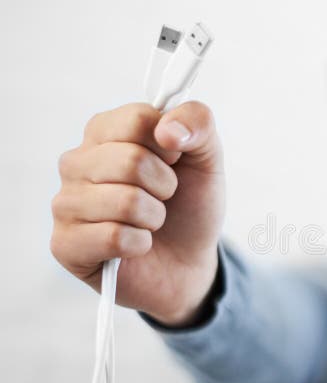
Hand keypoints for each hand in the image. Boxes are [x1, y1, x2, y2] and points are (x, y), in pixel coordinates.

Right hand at [51, 101, 225, 324]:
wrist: (188, 262)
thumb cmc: (189, 204)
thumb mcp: (207, 157)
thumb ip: (197, 122)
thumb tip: (167, 130)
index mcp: (105, 131)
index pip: (139, 120)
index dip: (171, 148)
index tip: (174, 163)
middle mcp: (76, 162)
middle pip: (133, 160)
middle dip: (166, 186)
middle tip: (163, 198)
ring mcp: (65, 203)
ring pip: (126, 201)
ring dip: (154, 218)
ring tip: (149, 222)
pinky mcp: (64, 244)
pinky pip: (114, 237)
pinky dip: (139, 244)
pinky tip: (135, 245)